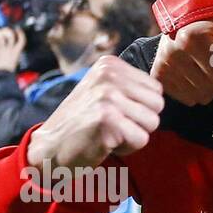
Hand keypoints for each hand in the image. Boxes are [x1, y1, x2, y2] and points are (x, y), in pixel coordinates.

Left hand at [0, 26, 25, 74]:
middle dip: (7, 30)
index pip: (21, 40)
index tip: (18, 29)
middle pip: (11, 35)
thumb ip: (12, 54)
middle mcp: (9, 50)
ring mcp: (1, 49)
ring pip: (1, 36)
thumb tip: (10, 48)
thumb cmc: (6, 72)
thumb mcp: (13, 62)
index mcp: (16, 53)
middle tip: (3, 31)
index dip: (20, 33)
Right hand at [26, 55, 162, 169]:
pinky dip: (127, 148)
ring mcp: (107, 96)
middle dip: (141, 122)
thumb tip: (162, 90)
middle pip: (158, 105)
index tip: (115, 112)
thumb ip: (130, 87)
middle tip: (113, 125)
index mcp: (110, 65)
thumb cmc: (83, 122)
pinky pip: (141, 139)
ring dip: (134, 135)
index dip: (140, 108)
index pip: (156, 89)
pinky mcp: (107, 120)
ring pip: (152, 123)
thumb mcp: (103, 91)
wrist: (50, 146)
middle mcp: (109, 75)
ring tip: (109, 132)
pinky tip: (105, 142)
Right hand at [149, 17, 212, 104]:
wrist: (188, 17)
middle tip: (212, 59)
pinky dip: (195, 90)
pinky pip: (187, 99)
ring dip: (208, 85)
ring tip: (202, 64)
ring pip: (200, 97)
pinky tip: (192, 72)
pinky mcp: (159, 75)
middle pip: (212, 88)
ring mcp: (163, 65)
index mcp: (191, 39)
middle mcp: (173, 52)